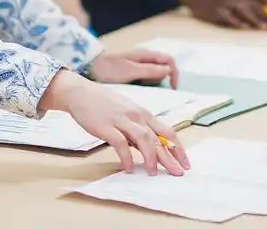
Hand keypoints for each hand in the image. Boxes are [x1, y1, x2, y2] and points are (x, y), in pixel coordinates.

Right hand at [39, 70, 190, 175]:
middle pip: (159, 138)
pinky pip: (120, 143)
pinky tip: (128, 168)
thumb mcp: (128, 113)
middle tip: (178, 173)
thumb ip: (138, 129)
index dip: (178, 148)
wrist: (81, 92)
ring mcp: (122, 120)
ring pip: (144, 139)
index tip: (185, 163)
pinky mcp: (107, 126)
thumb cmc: (105, 104)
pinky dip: (126, 156)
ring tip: (153, 173)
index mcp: (144, 114)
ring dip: (150, 157)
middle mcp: (137, 116)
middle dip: (170, 157)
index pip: (168, 132)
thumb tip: (149, 149)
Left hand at [90, 49, 178, 87]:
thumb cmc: (108, 67)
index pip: (169, 61)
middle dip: (163, 81)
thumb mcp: (130, 70)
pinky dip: (144, 86)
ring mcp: (137, 65)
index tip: (172, 88)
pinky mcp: (131, 73)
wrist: (88, 68)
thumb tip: (168, 70)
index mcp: (146, 55)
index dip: (174, 73)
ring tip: (143, 91)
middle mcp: (144, 58)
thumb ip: (150, 70)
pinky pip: (144, 79)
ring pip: (154, 75)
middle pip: (163, 68)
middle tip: (155, 93)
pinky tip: (136, 92)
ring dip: (153, 84)